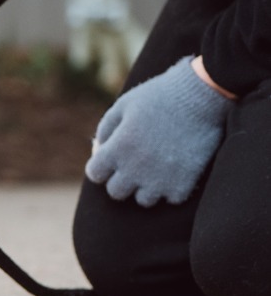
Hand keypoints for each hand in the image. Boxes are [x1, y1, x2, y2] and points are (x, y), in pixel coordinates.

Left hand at [85, 56, 233, 206]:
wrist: (200, 96)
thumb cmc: (158, 97)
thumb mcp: (123, 105)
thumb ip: (106, 129)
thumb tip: (99, 151)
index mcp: (117, 148)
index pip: (95, 174)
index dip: (99, 167)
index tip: (109, 160)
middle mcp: (135, 168)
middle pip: (116, 192)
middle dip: (120, 179)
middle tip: (132, 165)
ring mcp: (160, 179)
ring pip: (144, 200)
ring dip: (146, 186)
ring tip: (155, 168)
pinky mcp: (184, 184)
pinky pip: (171, 198)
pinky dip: (171, 188)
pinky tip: (175, 170)